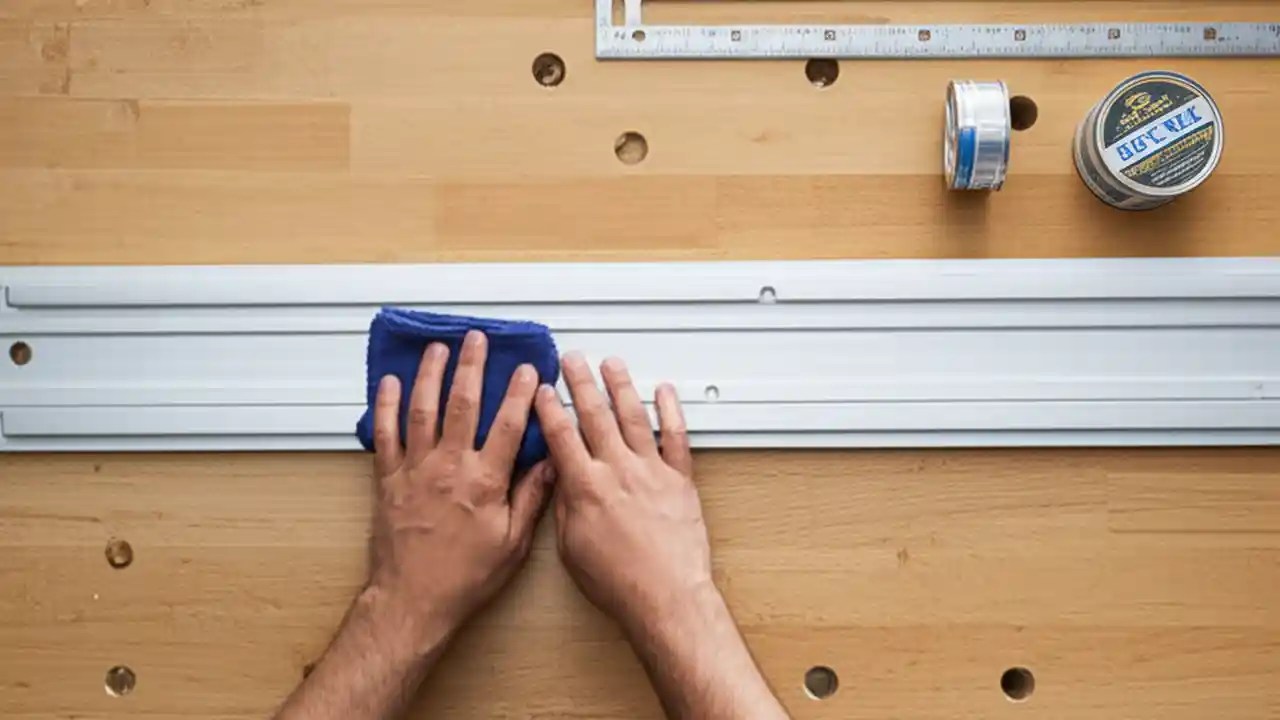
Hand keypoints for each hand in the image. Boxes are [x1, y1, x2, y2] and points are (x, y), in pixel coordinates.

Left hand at [369, 330, 555, 641]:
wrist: (413, 600)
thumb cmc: (465, 577)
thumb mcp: (512, 544)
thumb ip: (530, 499)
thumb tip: (550, 465)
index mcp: (484, 482)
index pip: (507, 425)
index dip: (519, 393)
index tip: (527, 369)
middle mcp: (449, 468)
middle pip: (462, 404)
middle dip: (471, 366)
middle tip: (476, 339)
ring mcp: (415, 470)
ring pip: (422, 410)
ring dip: (430, 374)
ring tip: (437, 348)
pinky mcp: (388, 480)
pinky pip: (385, 434)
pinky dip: (386, 406)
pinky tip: (389, 383)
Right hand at [534, 353, 710, 635]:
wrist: (665, 595)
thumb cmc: (618, 582)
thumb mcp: (571, 548)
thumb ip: (563, 507)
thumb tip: (559, 479)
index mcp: (586, 487)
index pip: (562, 436)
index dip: (550, 409)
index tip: (543, 389)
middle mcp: (618, 471)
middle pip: (595, 415)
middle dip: (581, 382)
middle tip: (572, 359)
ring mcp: (651, 471)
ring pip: (634, 417)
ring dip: (620, 386)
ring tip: (612, 363)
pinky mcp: (679, 480)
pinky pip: (676, 437)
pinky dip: (671, 411)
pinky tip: (664, 391)